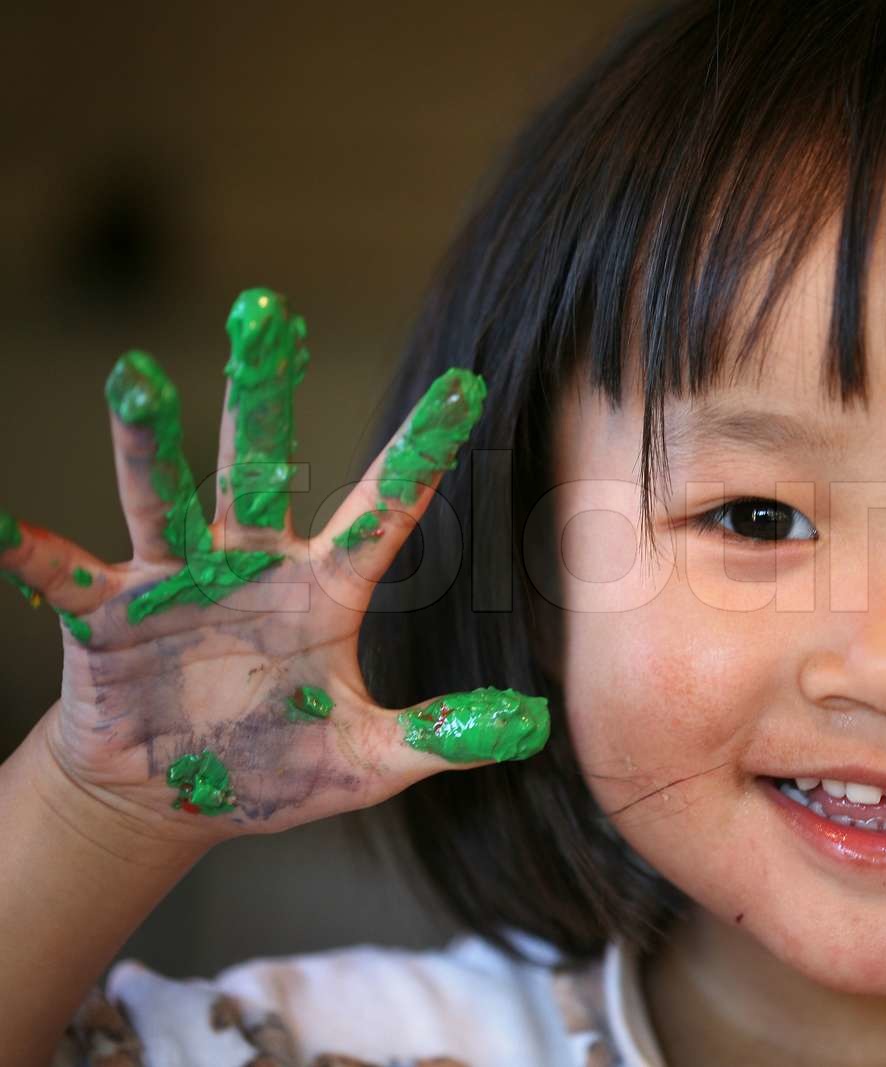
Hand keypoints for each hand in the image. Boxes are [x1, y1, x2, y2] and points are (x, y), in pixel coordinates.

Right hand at [0, 287, 548, 847]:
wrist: (173, 796)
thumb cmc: (276, 766)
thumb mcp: (364, 759)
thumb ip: (440, 735)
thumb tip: (534, 725)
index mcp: (322, 591)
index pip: (382, 511)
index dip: (419, 450)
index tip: (465, 384)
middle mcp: (249, 564)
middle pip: (258, 466)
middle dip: (262, 392)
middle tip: (265, 310)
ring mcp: (174, 581)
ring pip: (163, 496)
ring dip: (148, 443)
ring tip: (137, 377)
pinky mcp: (105, 613)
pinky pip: (64, 574)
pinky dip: (33, 551)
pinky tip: (8, 526)